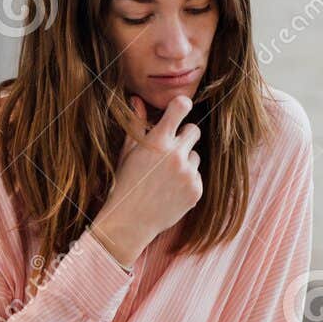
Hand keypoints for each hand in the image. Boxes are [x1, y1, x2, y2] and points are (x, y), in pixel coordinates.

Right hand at [92, 94, 202, 265]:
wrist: (130, 222)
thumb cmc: (126, 184)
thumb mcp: (128, 152)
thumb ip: (137, 124)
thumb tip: (137, 99)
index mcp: (157, 141)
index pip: (180, 107)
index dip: (182, 105)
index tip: (181, 108)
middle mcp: (175, 155)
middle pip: (194, 130)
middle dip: (184, 136)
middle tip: (171, 150)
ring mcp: (188, 174)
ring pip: (196, 156)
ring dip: (185, 162)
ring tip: (166, 177)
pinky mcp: (196, 190)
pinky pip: (196, 177)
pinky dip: (187, 182)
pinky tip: (170, 191)